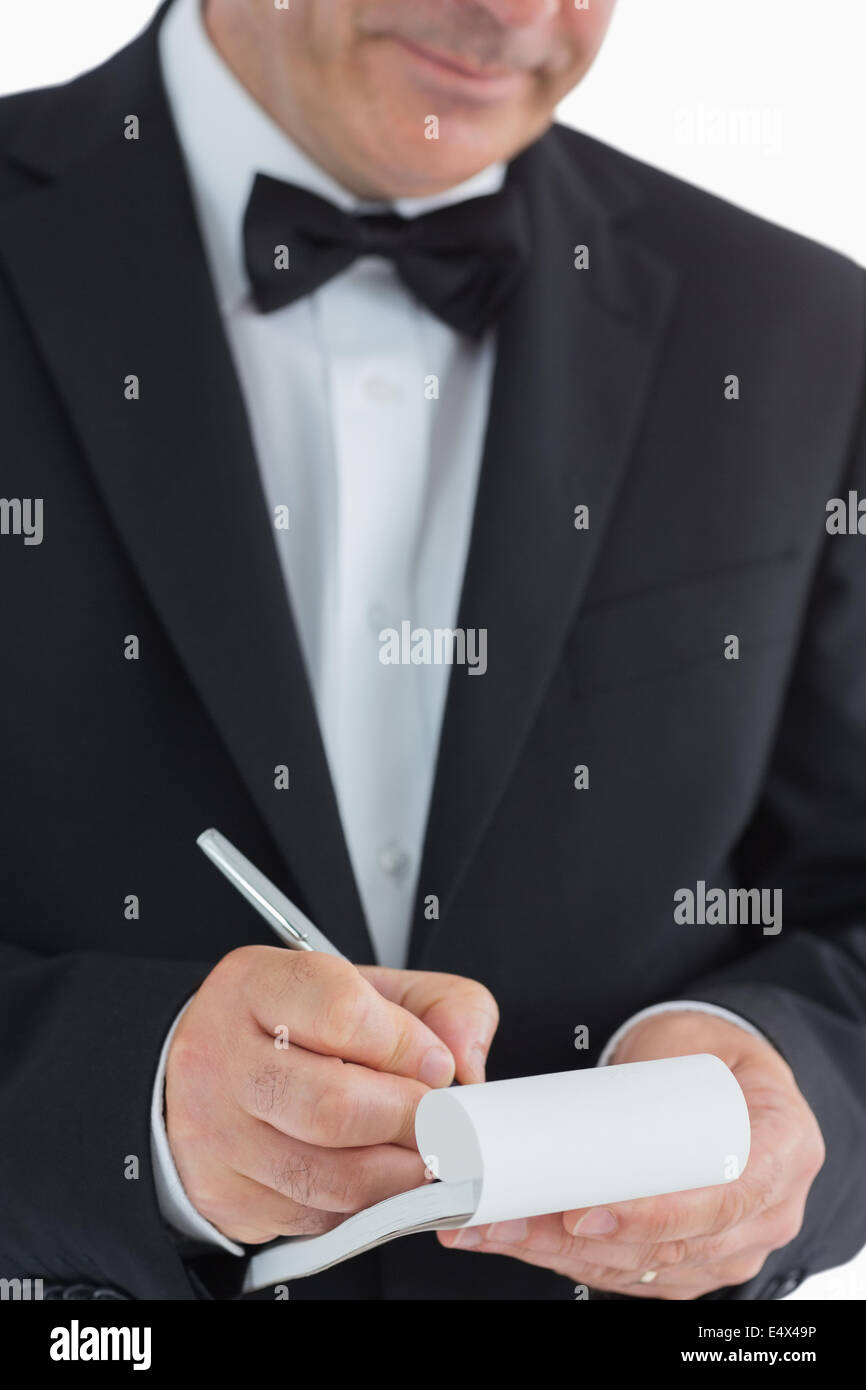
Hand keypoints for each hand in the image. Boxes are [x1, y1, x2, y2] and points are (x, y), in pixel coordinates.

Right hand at [165, 945, 498, 1242]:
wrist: (214, 1067)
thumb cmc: (301, 1026)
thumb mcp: (373, 988)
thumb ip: (440, 1005)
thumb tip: (467, 1063)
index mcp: (256, 985)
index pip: (342, 1014)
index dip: (407, 1045)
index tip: (437, 1063)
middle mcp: (220, 1056)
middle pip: (333, 1106)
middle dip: (409, 1121)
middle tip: (438, 1122)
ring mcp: (214, 1132)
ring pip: (327, 1177)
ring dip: (396, 1175)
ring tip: (418, 1155)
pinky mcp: (223, 1194)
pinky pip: (312, 1218)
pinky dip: (360, 1207)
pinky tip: (373, 1178)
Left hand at [438, 1010, 824, 1297]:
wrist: (732, 1073)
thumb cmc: (714, 1052)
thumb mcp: (697, 1042)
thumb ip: (652, 1069)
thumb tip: (560, 1104)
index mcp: (785, 1150)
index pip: (720, 1203)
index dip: (651, 1217)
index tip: (582, 1212)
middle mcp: (770, 1213)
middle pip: (670, 1250)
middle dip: (576, 1242)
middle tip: (506, 1218)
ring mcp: (734, 1246)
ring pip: (641, 1270)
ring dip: (558, 1254)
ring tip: (492, 1227)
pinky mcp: (696, 1262)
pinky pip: (634, 1275)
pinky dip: (572, 1261)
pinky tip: (521, 1242)